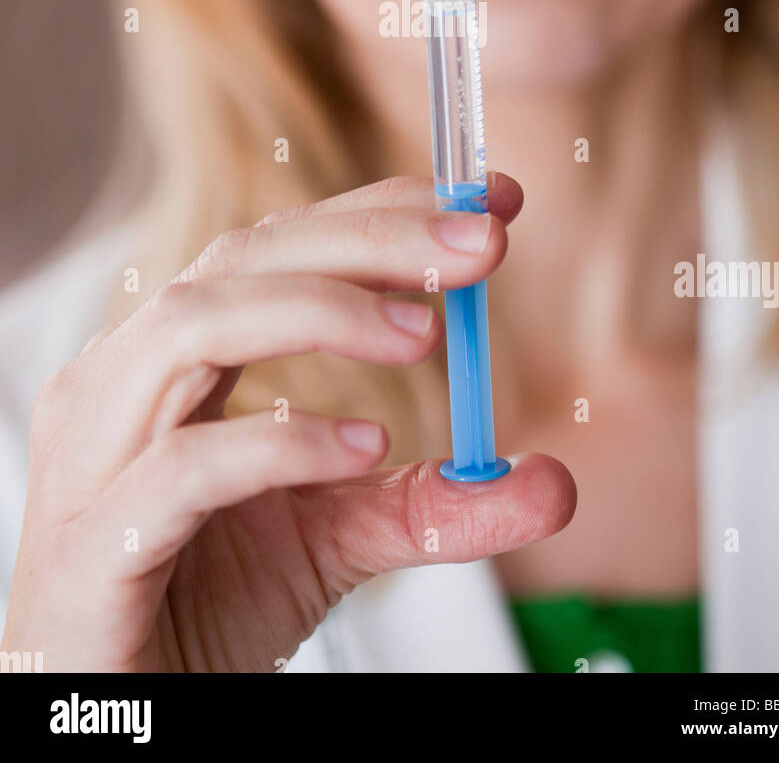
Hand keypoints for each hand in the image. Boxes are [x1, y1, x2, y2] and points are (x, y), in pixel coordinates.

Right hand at [1, 172, 575, 671]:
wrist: (126, 714)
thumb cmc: (197, 605)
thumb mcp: (331, 538)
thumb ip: (429, 502)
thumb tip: (554, 481)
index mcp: (171, 360)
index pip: (276, 246)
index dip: (381, 211)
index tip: (488, 199)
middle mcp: (122, 382)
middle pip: (241, 260)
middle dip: (369, 239)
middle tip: (482, 243)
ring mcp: (95, 455)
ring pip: (195, 324)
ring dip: (323, 308)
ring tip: (427, 333)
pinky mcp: (93, 545)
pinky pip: (184, 467)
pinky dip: (282, 444)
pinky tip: (364, 447)